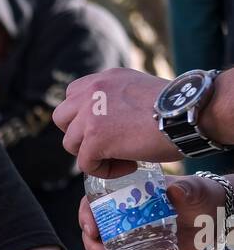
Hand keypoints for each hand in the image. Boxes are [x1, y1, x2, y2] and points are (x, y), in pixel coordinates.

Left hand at [52, 68, 180, 177]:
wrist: (188, 113)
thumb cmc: (175, 107)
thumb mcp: (138, 90)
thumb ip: (117, 98)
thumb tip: (109, 121)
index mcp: (103, 78)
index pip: (73, 95)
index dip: (82, 117)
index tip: (104, 129)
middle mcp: (93, 91)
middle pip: (61, 118)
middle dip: (78, 135)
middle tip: (105, 145)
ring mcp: (90, 115)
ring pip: (70, 144)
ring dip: (92, 155)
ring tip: (122, 158)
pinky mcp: (95, 139)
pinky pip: (85, 164)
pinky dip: (105, 171)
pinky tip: (129, 165)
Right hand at [78, 173, 227, 249]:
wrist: (211, 220)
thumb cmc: (198, 198)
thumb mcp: (192, 191)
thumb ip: (184, 190)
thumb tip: (174, 191)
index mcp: (125, 198)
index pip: (94, 204)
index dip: (87, 216)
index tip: (92, 230)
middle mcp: (120, 220)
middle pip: (94, 236)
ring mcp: (126, 242)